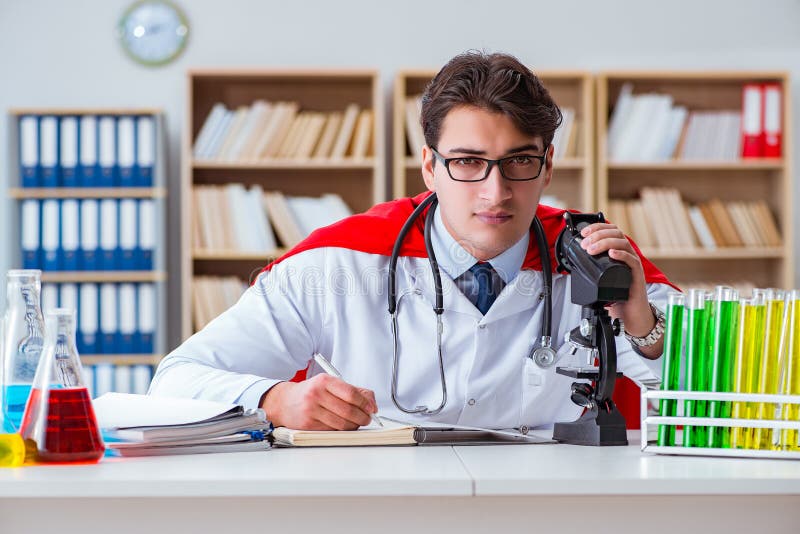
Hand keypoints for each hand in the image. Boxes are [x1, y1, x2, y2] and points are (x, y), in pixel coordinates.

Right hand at [261, 374, 377, 429]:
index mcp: (324, 381)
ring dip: (354, 426)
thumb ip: (353, 390)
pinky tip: (343, 425)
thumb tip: (372, 404)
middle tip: (367, 418)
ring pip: (342, 424)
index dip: (365, 403)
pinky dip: (342, 430)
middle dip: (363, 417)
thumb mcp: (329, 384)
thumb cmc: (311, 393)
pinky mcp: (308, 425)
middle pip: (348, 410)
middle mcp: (316, 394)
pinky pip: (332, 430)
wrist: (285, 402)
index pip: (351, 393)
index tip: (371, 408)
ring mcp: (311, 410)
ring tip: (356, 423)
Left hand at [579, 222, 661, 357]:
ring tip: (591, 249)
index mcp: (618, 251)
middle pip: (616, 234)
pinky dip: (621, 255)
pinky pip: (632, 261)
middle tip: (585, 243)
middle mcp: (627, 254)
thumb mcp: (601, 278)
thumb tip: (572, 265)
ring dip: (605, 243)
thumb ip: (591, 269)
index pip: (610, 231)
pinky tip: (611, 254)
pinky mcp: (637, 274)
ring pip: (623, 244)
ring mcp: (633, 263)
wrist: (630, 313)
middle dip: (598, 235)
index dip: (597, 227)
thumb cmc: (617, 295)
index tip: (584, 232)